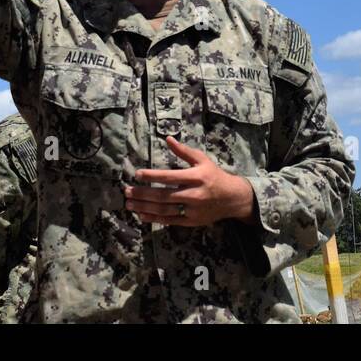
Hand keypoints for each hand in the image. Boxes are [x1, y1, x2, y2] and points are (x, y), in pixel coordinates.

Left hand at [125, 137, 256, 226]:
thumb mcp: (202, 160)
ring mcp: (192, 210)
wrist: (232, 198)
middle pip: (164, 196)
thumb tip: (167, 138)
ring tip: (129, 204)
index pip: (170, 177)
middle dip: (143, 194)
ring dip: (145, 207)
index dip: (153, 176)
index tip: (137, 174)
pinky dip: (154, 219)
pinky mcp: (191, 221)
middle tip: (127, 191)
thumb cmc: (214, 176)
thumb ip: (184, 151)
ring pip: (164, 210)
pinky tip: (142, 215)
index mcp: (197, 177)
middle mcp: (194, 194)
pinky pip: (170, 221)